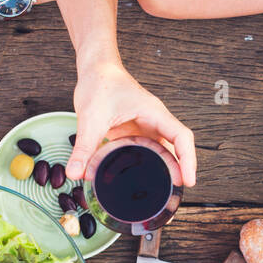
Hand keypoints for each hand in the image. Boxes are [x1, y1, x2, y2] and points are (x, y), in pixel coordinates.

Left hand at [68, 60, 196, 185]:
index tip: (188, 180)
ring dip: (165, 168)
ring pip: (163, 150)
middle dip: (179, 170)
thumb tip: (74, 173)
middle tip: (174, 193)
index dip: (188, 160)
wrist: (95, 68)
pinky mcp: (136, 130)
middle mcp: (155, 120)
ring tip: (163, 190)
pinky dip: (148, 164)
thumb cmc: (100, 82)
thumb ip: (83, 147)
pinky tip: (142, 177)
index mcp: (154, 113)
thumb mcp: (91, 117)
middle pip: (177, 147)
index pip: (181, 137)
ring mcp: (147, 126)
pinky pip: (148, 149)